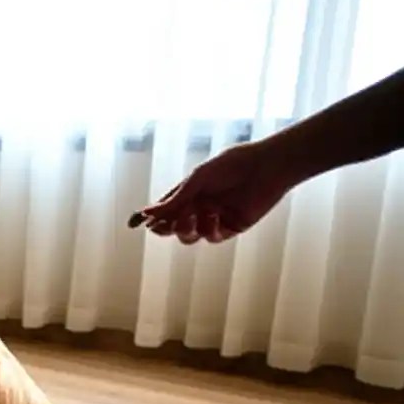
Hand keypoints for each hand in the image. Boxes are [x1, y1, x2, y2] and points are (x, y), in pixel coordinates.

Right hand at [130, 140, 297, 243]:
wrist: (266, 167)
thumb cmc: (231, 166)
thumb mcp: (196, 180)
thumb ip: (173, 200)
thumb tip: (146, 213)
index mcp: (187, 194)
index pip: (163, 211)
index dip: (151, 218)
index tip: (138, 224)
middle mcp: (198, 208)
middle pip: (173, 228)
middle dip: (168, 227)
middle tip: (170, 223)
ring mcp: (213, 219)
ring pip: (189, 237)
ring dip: (187, 230)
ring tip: (195, 216)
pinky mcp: (231, 228)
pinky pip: (211, 238)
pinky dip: (209, 230)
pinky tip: (215, 217)